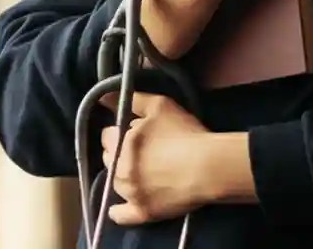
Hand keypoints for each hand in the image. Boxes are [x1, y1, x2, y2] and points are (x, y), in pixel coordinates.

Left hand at [96, 92, 212, 225]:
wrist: (208, 167)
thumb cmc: (184, 133)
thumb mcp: (159, 106)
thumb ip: (132, 99)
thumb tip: (104, 97)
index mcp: (119, 143)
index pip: (107, 135)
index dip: (121, 131)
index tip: (136, 132)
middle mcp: (117, 170)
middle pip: (109, 158)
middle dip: (120, 152)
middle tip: (144, 150)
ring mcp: (129, 194)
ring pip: (115, 183)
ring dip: (123, 176)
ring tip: (144, 171)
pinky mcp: (142, 212)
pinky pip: (120, 215)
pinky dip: (119, 210)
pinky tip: (124, 203)